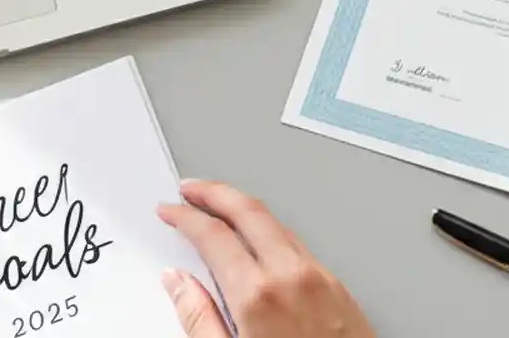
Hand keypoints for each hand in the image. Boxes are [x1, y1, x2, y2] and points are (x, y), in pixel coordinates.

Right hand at [158, 180, 374, 337]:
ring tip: (220, 207)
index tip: (169, 212)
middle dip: (214, 192)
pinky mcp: (339, 286)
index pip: (212, 235)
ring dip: (244, 207)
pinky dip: (271, 229)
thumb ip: (198, 319)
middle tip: (191, 189)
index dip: (184, 217)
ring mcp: (320, 278)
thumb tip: (177, 284)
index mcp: (258, 295)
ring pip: (276, 222)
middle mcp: (292, 276)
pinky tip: (260, 239)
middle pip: (248, 210)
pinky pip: (298, 243)